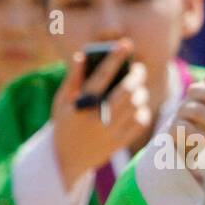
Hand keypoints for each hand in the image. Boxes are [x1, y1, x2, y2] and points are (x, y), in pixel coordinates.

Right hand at [52, 41, 152, 189]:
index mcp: (81, 105)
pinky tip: (138, 107)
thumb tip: (82, 56)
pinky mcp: (120, 143)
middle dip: (136, 74)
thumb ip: (72, 79)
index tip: (125, 44)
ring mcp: (110, 132)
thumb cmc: (65, 124)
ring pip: (136, 106)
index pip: (101, 76)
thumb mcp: (61, 102)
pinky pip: (140, 123)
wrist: (66, 160)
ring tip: (138, 87)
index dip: (115, 58)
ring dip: (141, 93)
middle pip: (127, 91)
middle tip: (138, 68)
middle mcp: (97, 119)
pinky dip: (142, 111)